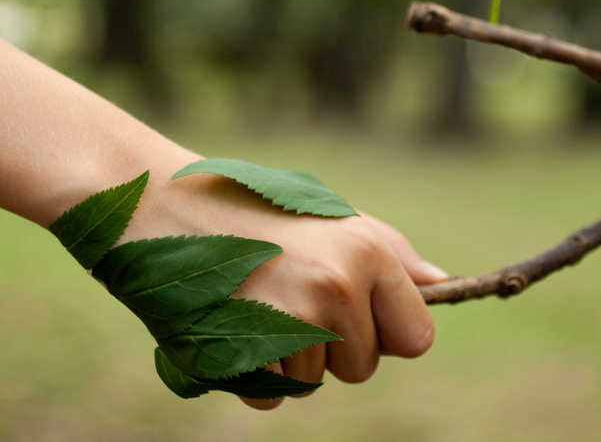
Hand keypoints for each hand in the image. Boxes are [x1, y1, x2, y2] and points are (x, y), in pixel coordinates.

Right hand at [126, 153, 449, 408]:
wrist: (158, 202)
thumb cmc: (248, 205)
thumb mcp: (326, 214)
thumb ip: (387, 252)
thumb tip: (442, 283)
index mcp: (366, 252)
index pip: (417, 338)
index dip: (385, 333)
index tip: (354, 313)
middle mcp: (336, 288)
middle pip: (362, 368)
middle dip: (332, 347)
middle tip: (288, 296)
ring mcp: (290, 323)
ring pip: (313, 384)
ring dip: (288, 359)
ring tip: (254, 302)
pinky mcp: (245, 353)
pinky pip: (270, 398)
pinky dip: (252, 375)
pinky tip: (231, 323)